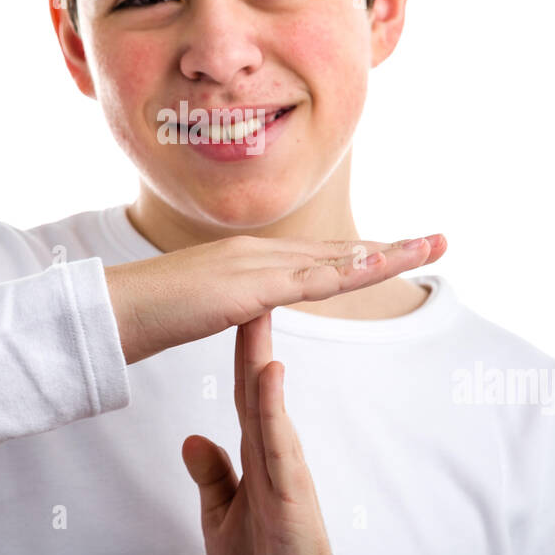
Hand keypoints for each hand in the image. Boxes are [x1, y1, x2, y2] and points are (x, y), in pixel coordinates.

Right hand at [106, 233, 444, 363]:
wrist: (114, 310)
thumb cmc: (150, 313)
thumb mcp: (203, 306)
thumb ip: (231, 302)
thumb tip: (247, 305)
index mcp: (251, 259)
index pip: (320, 258)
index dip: (363, 253)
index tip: (401, 251)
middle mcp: (260, 252)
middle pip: (339, 250)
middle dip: (391, 247)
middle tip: (440, 241)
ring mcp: (255, 265)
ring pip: (335, 260)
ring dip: (387, 253)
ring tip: (432, 247)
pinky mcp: (248, 287)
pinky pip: (310, 282)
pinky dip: (349, 273)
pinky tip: (380, 267)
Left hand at [181, 310, 334, 554]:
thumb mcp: (222, 515)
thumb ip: (212, 477)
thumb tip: (193, 439)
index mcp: (259, 454)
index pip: (246, 390)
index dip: (238, 350)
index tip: (231, 307)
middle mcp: (276, 453)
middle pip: (259, 385)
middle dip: (252, 336)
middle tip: (248, 286)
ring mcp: (286, 470)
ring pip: (271, 404)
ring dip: (263, 357)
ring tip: (257, 312)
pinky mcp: (293, 492)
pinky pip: (279, 442)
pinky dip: (272, 405)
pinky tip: (270, 372)